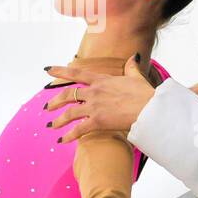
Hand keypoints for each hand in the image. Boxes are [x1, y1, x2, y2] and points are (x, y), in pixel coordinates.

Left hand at [43, 55, 157, 143]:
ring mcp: (95, 107)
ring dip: (58, 120)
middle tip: (47, 107)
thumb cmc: (145, 94)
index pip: (76, 73)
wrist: (150, 109)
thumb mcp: (136, 77)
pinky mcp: (98, 121)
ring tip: (52, 125)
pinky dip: (69, 136)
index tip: (48, 70)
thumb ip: (131, 67)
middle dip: (55, 101)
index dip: (60, 71)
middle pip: (68, 95)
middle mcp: (94, 92)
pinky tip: (62, 140)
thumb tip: (134, 57)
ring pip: (69, 113)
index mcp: (102, 80)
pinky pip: (78, 130)